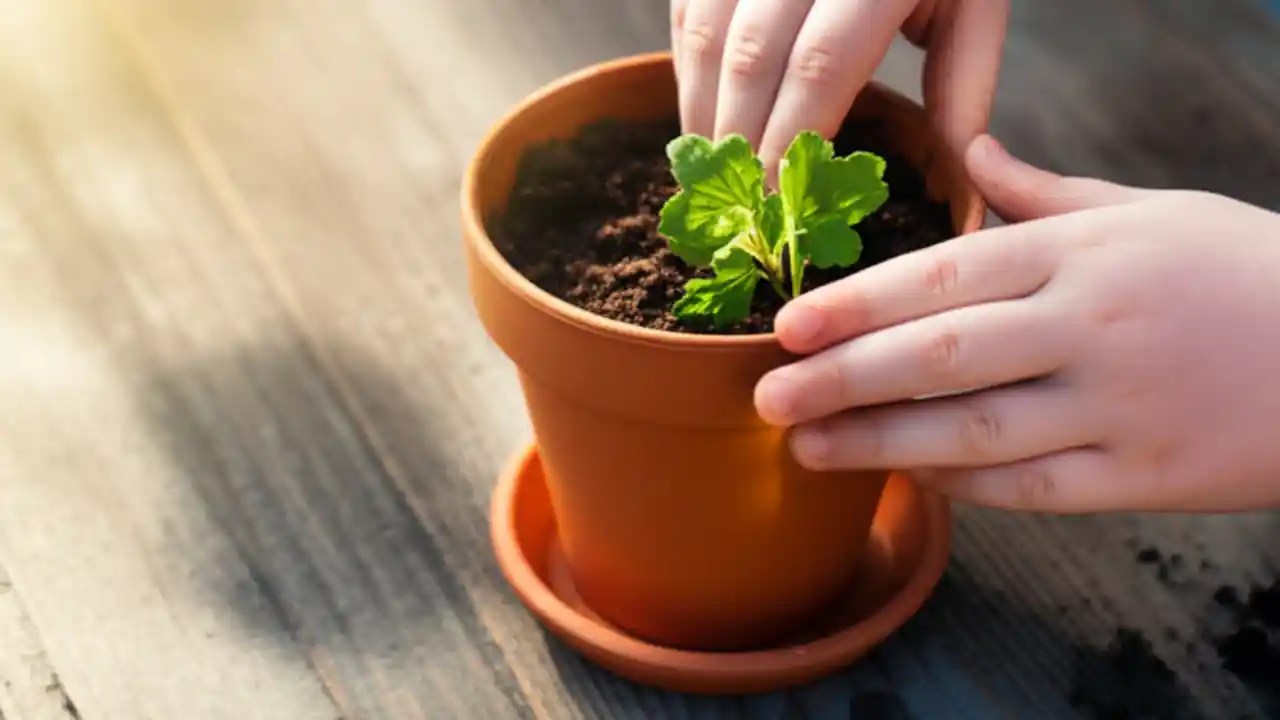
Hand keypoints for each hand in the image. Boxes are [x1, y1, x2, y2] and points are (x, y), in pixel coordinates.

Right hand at [669, 0, 1007, 178]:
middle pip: (751, 56)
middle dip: (741, 139)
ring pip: (705, 34)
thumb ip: (960, 90)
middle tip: (741, 205)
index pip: (820, 65)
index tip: (782, 202)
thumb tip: (951, 193)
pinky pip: (686, 12)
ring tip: (715, 171)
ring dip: (702, 111)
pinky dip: (688, 70)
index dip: (792, 139)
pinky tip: (703, 115)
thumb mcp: (971, 8)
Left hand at [754, 135, 1279, 512]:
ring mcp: (1113, 408)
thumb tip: (972, 148)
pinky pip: (1028, 488)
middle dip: (841, 378)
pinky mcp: (1139, 477)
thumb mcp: (1150, 211)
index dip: (857, 303)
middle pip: (940, 358)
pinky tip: (907, 479)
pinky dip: (961, 487)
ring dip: (879, 443)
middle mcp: (1088, 328)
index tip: (788, 323)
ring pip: (972, 432)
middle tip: (767, 394)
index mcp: (1080, 253)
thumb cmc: (1241, 272)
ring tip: (807, 447)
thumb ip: (1046, 192)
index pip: (945, 276)